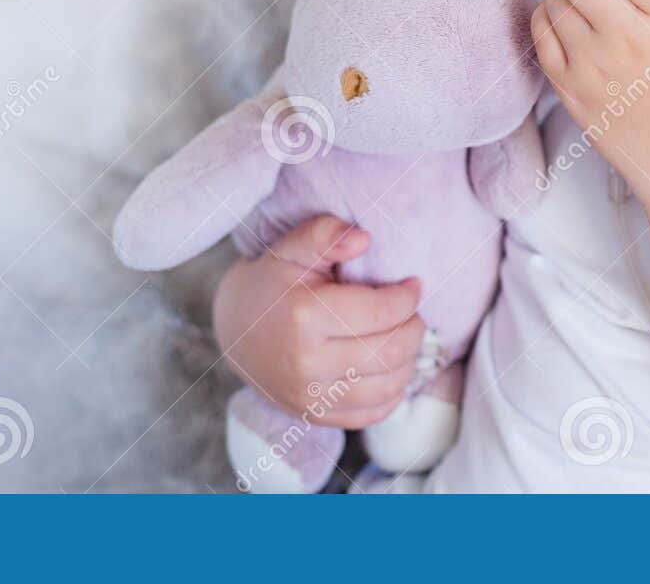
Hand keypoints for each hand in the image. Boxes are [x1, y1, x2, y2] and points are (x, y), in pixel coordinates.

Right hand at [212, 215, 425, 426]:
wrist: (236, 330)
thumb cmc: (271, 283)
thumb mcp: (291, 248)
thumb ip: (325, 234)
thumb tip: (365, 239)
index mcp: (304, 316)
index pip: (381, 312)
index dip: (408, 297)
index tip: (413, 285)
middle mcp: (306, 363)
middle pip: (390, 352)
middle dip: (414, 328)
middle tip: (412, 312)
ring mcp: (309, 397)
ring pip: (388, 387)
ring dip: (409, 360)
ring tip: (403, 335)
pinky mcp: (313, 416)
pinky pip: (372, 413)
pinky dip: (393, 391)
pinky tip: (389, 365)